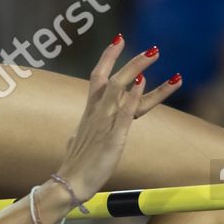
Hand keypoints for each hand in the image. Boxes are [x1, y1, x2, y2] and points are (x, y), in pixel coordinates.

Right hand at [56, 37, 180, 198]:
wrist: (69, 184)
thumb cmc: (76, 166)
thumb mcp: (80, 140)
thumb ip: (87, 130)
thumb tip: (83, 128)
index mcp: (90, 113)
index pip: (98, 78)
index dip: (108, 58)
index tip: (118, 39)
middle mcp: (96, 114)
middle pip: (112, 79)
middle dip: (132, 62)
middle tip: (153, 49)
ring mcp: (104, 125)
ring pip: (119, 90)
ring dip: (137, 69)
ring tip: (154, 55)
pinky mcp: (113, 139)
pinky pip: (124, 114)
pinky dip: (132, 97)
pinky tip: (142, 84)